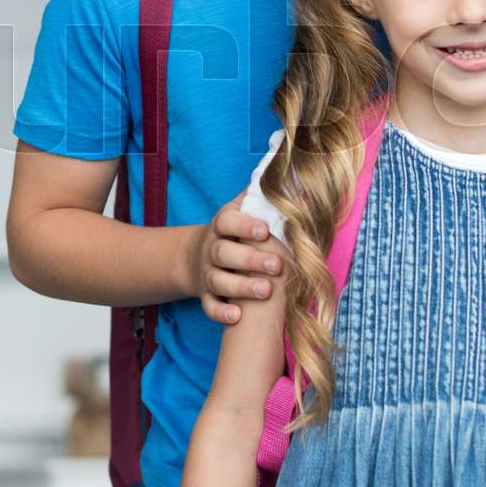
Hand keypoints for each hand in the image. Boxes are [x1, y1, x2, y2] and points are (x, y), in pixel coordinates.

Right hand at [192, 191, 282, 324]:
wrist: (197, 257)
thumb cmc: (234, 231)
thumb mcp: (242, 209)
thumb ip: (262, 194)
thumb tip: (288, 170)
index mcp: (223, 225)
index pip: (228, 221)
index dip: (244, 226)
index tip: (264, 230)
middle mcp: (212, 249)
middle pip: (224, 253)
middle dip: (249, 260)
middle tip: (277, 266)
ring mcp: (207, 273)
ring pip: (218, 281)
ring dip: (240, 287)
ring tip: (265, 292)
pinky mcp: (206, 295)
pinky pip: (208, 306)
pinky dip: (220, 313)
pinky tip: (237, 316)